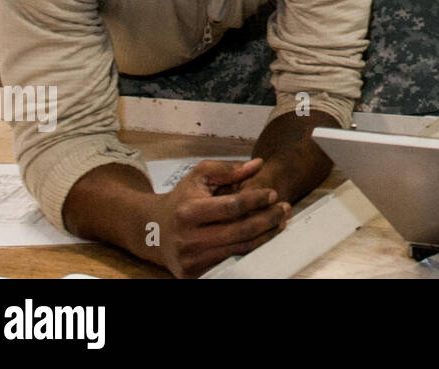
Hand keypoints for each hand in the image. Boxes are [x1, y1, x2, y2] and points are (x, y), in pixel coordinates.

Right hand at [150, 158, 290, 277]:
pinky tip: (264, 238)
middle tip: (285, 208)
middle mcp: (188, 239)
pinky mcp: (194, 275)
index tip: (273, 193)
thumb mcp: (199, 177)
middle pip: (240, 231)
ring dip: (266, 236)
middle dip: (268, 219)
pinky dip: (251, 251)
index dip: (256, 199)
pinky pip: (231, 262)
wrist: (153, 231)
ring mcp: (191, 260)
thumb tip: (258, 164)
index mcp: (188, 211)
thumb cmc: (182, 200)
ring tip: (280, 222)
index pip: (232, 207)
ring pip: (239, 250)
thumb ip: (228, 169)